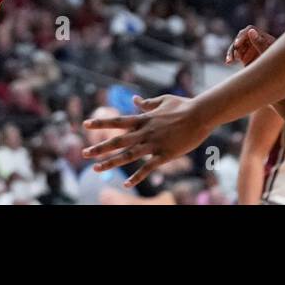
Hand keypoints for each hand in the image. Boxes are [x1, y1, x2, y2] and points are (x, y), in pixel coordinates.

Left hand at [82, 94, 212, 187]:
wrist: (200, 115)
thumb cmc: (183, 106)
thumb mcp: (162, 100)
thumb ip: (147, 103)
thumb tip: (134, 99)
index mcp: (143, 119)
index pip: (117, 121)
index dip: (100, 123)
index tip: (85, 124)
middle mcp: (144, 132)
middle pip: (117, 141)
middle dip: (100, 147)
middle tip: (84, 153)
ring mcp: (153, 144)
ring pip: (127, 155)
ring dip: (110, 162)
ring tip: (96, 169)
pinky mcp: (164, 155)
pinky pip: (147, 168)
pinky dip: (136, 176)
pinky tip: (126, 184)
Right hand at [225, 24, 274, 65]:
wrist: (275, 76)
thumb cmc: (276, 64)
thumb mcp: (267, 54)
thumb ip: (260, 43)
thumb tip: (251, 30)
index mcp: (263, 37)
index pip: (249, 30)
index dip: (242, 36)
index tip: (236, 44)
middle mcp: (255, 40)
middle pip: (241, 37)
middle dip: (235, 45)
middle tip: (233, 56)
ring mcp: (249, 47)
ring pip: (236, 45)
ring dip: (231, 51)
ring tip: (229, 61)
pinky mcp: (245, 55)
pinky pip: (235, 53)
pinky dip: (231, 56)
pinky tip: (228, 62)